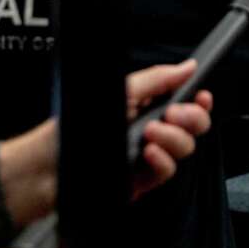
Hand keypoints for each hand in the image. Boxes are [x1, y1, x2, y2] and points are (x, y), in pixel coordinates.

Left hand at [0, 61, 213, 225]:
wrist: (48, 167)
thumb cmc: (73, 127)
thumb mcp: (119, 91)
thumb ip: (157, 79)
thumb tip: (187, 66)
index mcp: (146, 106)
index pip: (185, 102)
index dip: (198, 100)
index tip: (200, 96)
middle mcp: (151, 131)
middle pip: (194, 125)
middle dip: (191, 118)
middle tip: (173, 114)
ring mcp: (148, 157)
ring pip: (185, 148)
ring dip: (174, 137)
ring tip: (149, 133)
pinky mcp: (143, 181)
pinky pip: (168, 171)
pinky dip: (163, 161)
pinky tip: (149, 153)